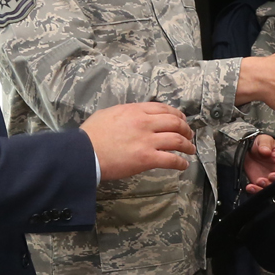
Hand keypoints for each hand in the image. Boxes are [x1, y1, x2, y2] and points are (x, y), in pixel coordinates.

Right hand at [80, 102, 194, 180]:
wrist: (84, 152)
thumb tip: (133, 116)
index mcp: (134, 110)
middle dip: (185, 129)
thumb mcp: (108, 114)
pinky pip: (171, 159)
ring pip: (177, 140)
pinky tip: (183, 165)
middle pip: (175, 122)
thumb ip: (125, 113)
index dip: (176, 114)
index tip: (181, 119)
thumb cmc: (91, 135)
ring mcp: (147, 141)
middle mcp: (144, 123)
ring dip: (187, 145)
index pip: (163, 109)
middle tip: (189, 135)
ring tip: (190, 150)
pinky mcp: (146, 158)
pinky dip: (181, 162)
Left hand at [242, 133, 274, 191]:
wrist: (248, 150)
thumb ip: (266, 143)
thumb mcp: (264, 139)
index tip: (273, 175)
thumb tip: (266, 151)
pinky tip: (250, 187)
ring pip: (270, 190)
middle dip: (272, 185)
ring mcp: (270, 180)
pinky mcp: (260, 185)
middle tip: (263, 180)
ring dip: (263, 189)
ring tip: (256, 182)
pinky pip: (259, 191)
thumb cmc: (261, 144)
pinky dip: (255, 191)